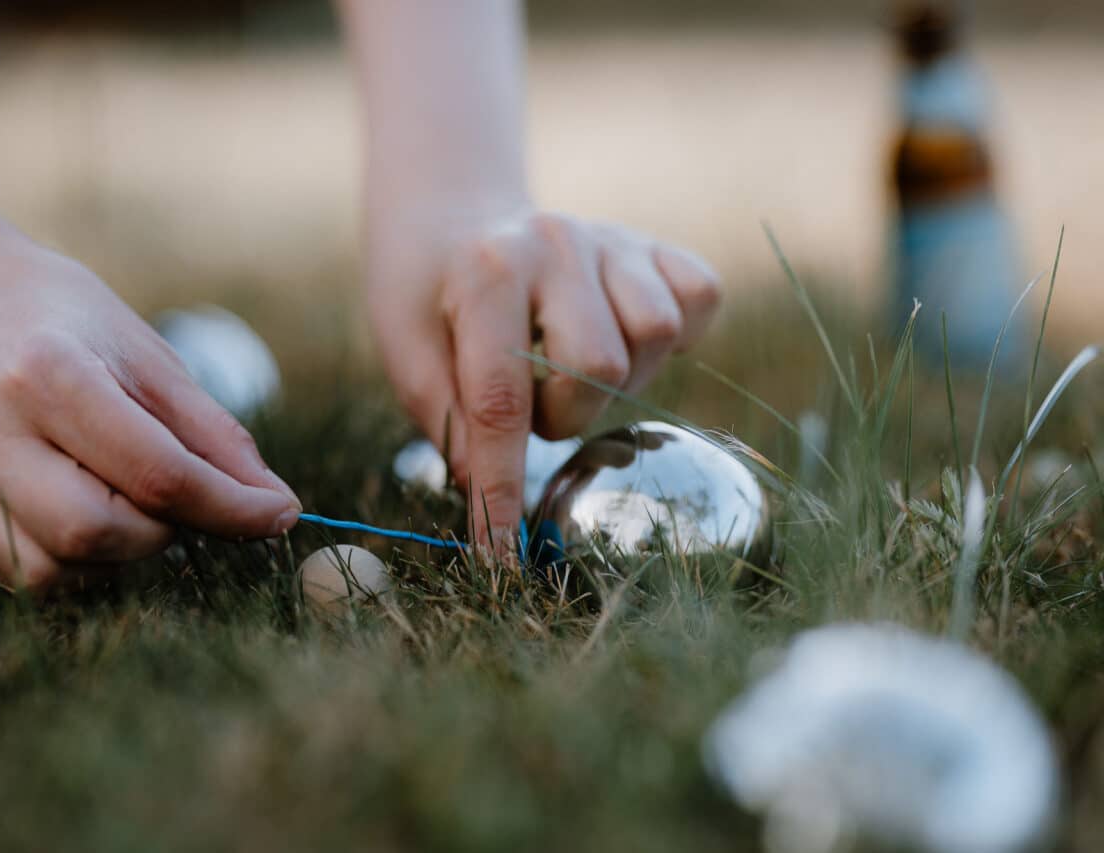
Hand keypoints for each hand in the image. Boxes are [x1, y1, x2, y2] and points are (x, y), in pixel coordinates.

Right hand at [0, 245, 299, 591]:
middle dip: (165, 530)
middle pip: (94, 530)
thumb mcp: (150, 356)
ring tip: (135, 499)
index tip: (278, 514)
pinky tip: (100, 513)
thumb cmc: (67, 320)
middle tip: (185, 495)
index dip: (230, 507)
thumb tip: (274, 504)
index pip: (154, 471)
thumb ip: (214, 435)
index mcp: (47, 374)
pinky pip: (32, 574)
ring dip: (124, 552)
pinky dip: (85, 561)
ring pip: (58, 567)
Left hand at [366, 203, 721, 542]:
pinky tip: (621, 334)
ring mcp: (611, 239)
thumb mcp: (410, 358)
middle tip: (533, 401)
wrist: (455, 225)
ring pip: (653, 335)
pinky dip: (670, 336)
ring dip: (615, 380)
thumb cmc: (428, 306)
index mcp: (485, 272)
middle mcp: (554, 243)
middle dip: (563, 415)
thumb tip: (491, 490)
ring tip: (573, 369)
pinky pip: (698, 298)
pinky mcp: (654, 246)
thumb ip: (451, 422)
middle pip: (597, 369)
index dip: (502, 488)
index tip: (501, 554)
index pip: (501, 399)